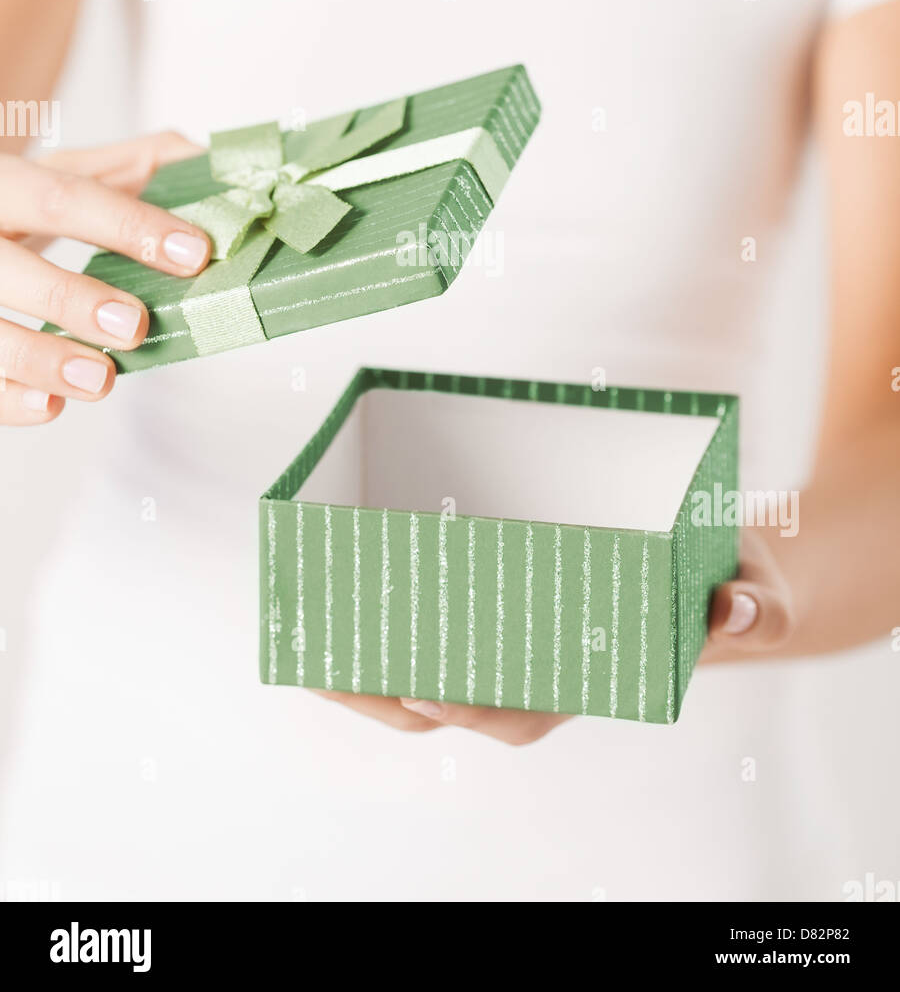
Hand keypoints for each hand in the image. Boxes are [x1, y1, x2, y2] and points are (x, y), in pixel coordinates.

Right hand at [0, 132, 210, 424]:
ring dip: (42, 359)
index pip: (62, 198)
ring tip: (100, 379)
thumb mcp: (66, 170)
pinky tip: (50, 405)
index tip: (193, 253)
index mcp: (2, 181)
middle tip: (135, 325)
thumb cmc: (24, 200)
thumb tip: (203, 161)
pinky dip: (7, 398)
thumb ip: (131, 166)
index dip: (128, 226)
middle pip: (9, 267)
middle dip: (72, 299)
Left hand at [316, 530, 795, 742]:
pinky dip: (381, 621)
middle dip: (386, 694)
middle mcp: (537, 665)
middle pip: (449, 702)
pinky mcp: (492, 599)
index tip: (424, 694)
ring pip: (423, 673)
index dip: (470, 709)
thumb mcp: (752, 587)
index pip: (519, 711)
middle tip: (326, 668)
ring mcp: (509, 636)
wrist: (717, 566)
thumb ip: (752, 603)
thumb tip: (735, 608)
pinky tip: (334, 597)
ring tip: (303, 638)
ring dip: (364, 667)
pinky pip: (429, 625)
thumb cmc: (726, 581)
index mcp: (586, 675)